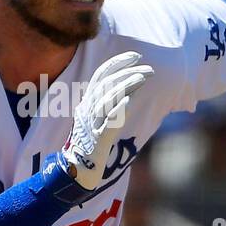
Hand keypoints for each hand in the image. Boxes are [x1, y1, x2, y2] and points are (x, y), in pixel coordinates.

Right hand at [59, 51, 153, 190]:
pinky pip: (107, 123)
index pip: (100, 75)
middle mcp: (87, 110)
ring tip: (143, 77)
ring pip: (107, 99)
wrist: (77, 169)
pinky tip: (129, 101)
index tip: (136, 56)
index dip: (118, 62)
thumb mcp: (97, 118)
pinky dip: (117, 111)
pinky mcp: (97, 140)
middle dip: (127, 71)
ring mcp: (91, 124)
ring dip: (126, 85)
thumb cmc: (91, 143)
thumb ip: (110, 102)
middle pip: (106, 83)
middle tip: (149, 68)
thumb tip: (131, 88)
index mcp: (86, 102)